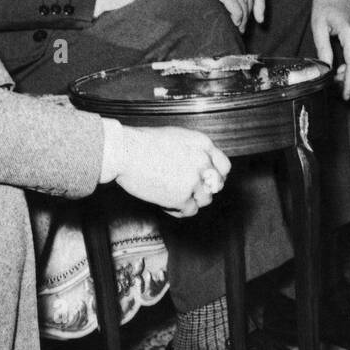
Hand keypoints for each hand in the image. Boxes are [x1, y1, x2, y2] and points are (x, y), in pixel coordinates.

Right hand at [107, 125, 230, 217]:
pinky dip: (178, 210)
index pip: (224, 167)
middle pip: (216, 185)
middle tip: (188, 191)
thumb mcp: (176, 138)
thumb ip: (193, 152)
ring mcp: (194, 180)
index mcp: (203, 144)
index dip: (216, 177)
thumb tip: (199, 167)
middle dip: (204, 190)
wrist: (125, 152)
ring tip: (171, 196)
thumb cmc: (143, 143)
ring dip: (190, 200)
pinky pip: (188, 211)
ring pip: (204, 200)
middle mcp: (203, 162)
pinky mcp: (182, 197)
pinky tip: (164, 203)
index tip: (207, 182)